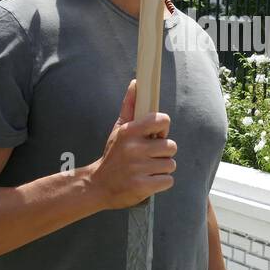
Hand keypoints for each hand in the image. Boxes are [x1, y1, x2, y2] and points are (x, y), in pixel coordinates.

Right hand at [88, 79, 176, 208]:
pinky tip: (148, 181)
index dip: (162, 129)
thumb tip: (136, 83)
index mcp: (129, 132)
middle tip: (149, 157)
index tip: (155, 136)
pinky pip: (168, 180)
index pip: (162, 120)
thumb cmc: (113, 155)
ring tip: (147, 170)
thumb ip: (130, 106)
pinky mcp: (142, 186)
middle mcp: (134, 149)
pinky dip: (161, 182)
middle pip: (171, 146)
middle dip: (163, 153)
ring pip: (171, 164)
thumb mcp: (119, 130)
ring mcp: (138, 169)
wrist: (98, 185)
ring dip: (162, 169)